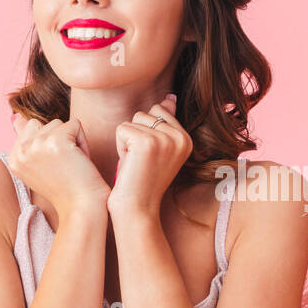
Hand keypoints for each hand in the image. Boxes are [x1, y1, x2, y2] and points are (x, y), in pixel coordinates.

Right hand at [8, 111, 109, 220]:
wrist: (81, 208)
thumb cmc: (66, 188)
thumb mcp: (40, 164)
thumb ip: (25, 139)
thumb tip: (16, 116)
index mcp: (14, 158)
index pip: (32, 127)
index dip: (50, 144)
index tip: (54, 168)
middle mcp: (21, 151)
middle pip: (46, 123)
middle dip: (60, 139)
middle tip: (65, 166)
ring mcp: (36, 145)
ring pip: (60, 123)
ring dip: (72, 141)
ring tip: (72, 164)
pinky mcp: (56, 141)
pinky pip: (75, 125)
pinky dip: (83, 141)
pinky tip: (80, 161)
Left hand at [107, 93, 190, 218]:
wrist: (138, 209)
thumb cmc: (143, 180)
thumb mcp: (160, 149)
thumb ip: (167, 122)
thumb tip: (170, 98)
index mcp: (187, 139)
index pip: (159, 110)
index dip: (146, 132)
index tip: (150, 157)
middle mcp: (180, 138)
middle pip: (145, 113)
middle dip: (136, 135)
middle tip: (142, 161)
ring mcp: (165, 140)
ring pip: (133, 120)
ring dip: (127, 141)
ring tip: (136, 163)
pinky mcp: (146, 142)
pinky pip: (122, 128)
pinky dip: (120, 146)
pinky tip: (129, 164)